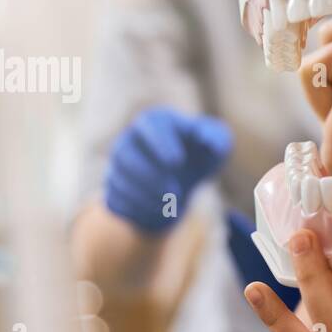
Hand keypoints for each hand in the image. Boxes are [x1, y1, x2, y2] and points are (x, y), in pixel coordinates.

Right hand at [104, 107, 231, 232]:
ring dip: (144, 194)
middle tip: (175, 192)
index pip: (148, 126)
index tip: (177, 161)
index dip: (160, 143)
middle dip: (148, 176)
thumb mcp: (217, 144)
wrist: (185, 180)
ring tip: (172, 201)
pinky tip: (160, 209)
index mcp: (153, 122)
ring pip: (118, 179)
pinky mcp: (114, 189)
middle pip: (125, 155)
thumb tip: (207, 141)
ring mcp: (118, 166)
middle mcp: (129, 141)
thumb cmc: (201, 155)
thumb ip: (216, 138)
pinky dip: (137, 208)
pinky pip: (116, 200)